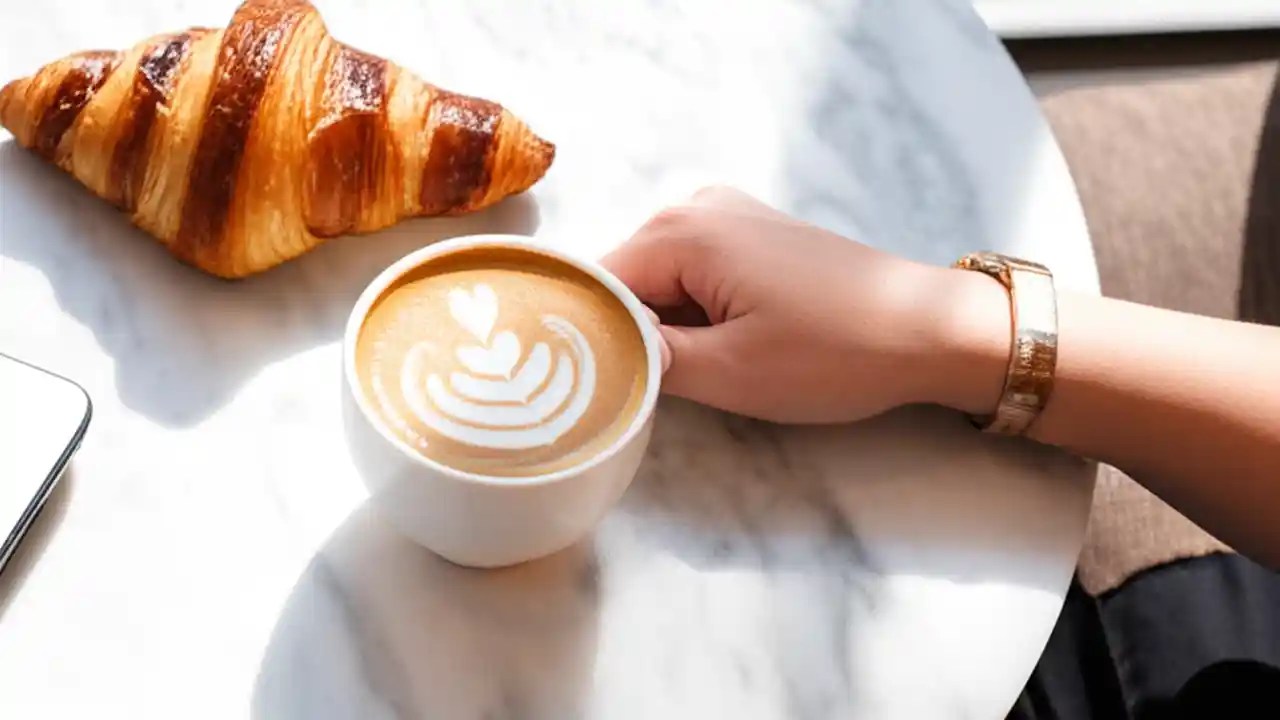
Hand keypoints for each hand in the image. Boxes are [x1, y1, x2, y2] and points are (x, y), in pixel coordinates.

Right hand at [604, 186, 1008, 422]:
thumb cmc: (831, 353)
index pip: (594, 284)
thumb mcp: (728, 372)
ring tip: (689, 373)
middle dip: (628, 331)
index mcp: (681, 230)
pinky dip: (693, 312)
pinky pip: (694, 273)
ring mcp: (730, 214)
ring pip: (659, 279)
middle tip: (641, 391)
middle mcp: (697, 205)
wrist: (929, 330)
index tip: (582, 385)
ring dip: (664, 327)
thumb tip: (592, 349)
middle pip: (625, 277)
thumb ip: (646, 358)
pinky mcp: (756, 234)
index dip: (586, 337)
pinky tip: (719, 347)